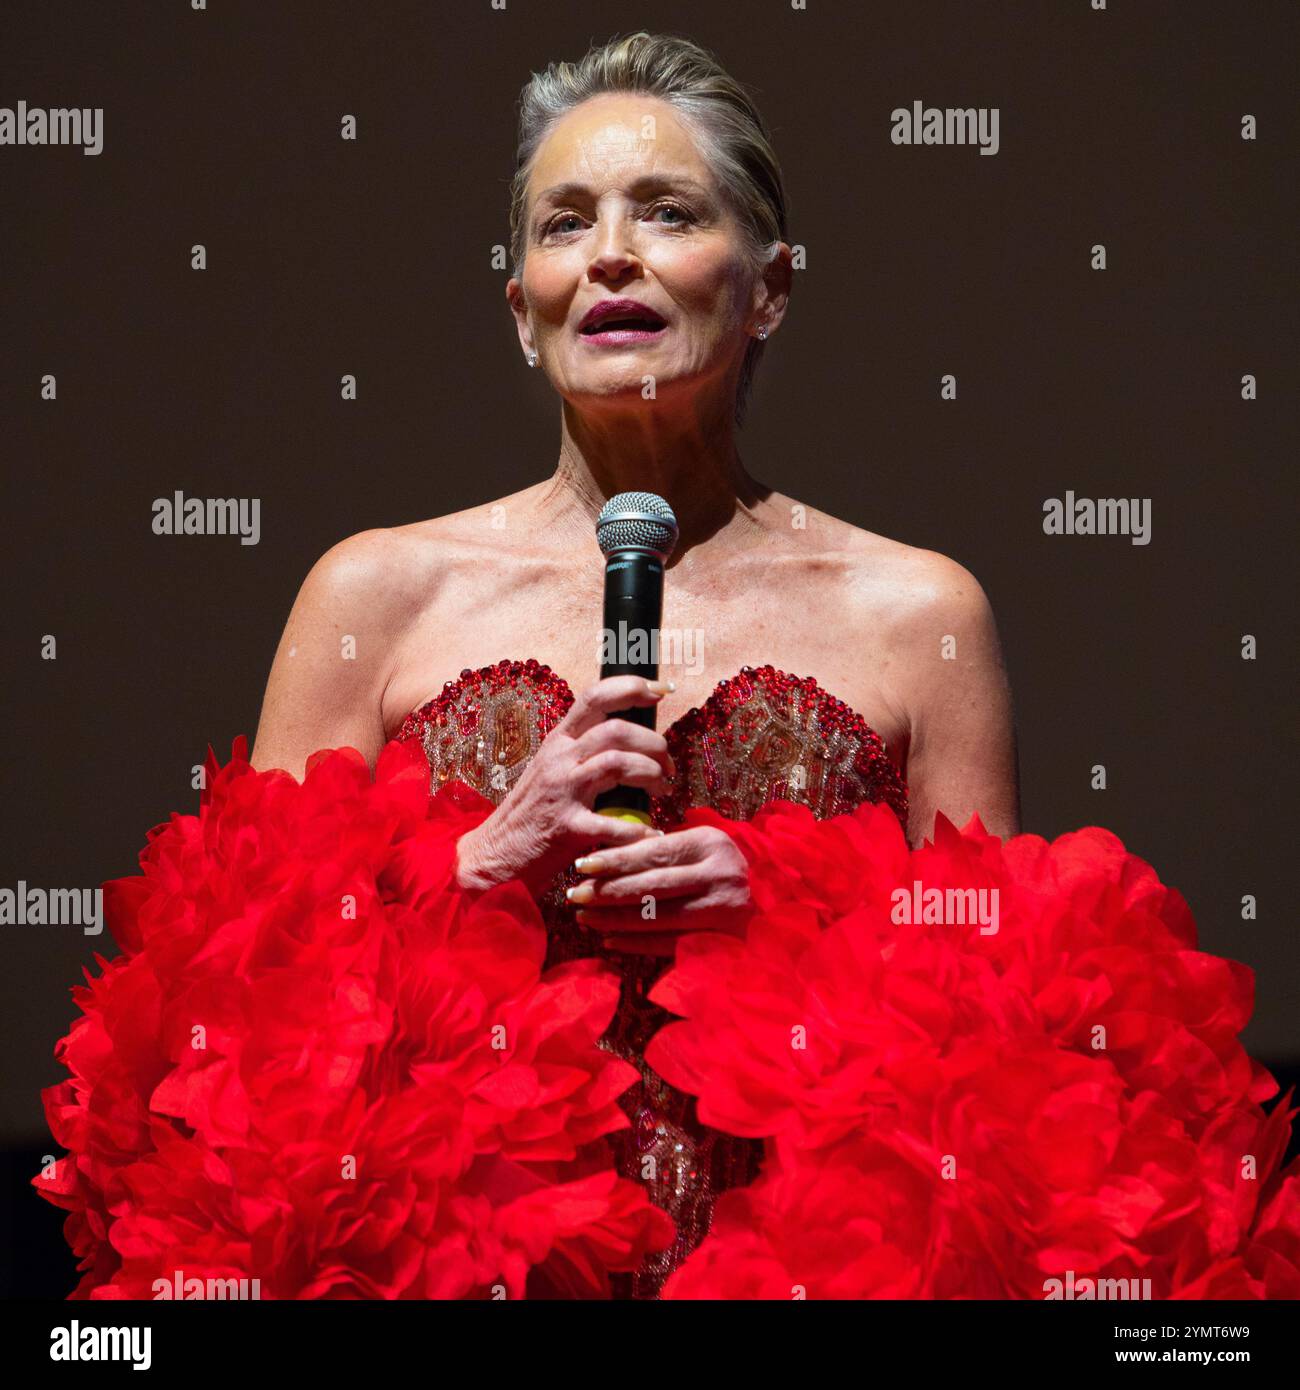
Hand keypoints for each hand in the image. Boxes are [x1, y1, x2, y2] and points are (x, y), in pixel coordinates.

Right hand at [453, 674, 675, 896]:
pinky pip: (613, 824)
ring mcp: (562, 791)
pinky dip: (639, 830)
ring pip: (618, 763)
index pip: (596, 695)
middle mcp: (560, 759)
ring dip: (652, 775)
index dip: (633, 686)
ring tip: (661, 791)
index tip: (661, 690)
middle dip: (654, 743)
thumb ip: (584, 751)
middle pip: (618, 729)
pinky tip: (650, 833)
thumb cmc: (531, 813)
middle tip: (668, 766)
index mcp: (560, 741)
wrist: (494, 855)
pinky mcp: (566, 828)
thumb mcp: (553, 769)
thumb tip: (632, 739)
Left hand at [564, 823, 753, 955]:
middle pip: (651, 886)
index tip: (583, 865)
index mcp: (712, 844)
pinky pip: (668, 944)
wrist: (776, 902)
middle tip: (574, 894)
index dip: (614, 860)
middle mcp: (720, 876)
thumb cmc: (726, 869)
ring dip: (614, 919)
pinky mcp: (721, 941)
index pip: (653, 853)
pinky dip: (635, 943)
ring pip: (656, 917)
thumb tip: (611, 854)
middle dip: (606, 891)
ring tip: (584, 917)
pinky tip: (609, 940)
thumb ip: (666, 848)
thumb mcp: (704, 848)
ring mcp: (723, 912)